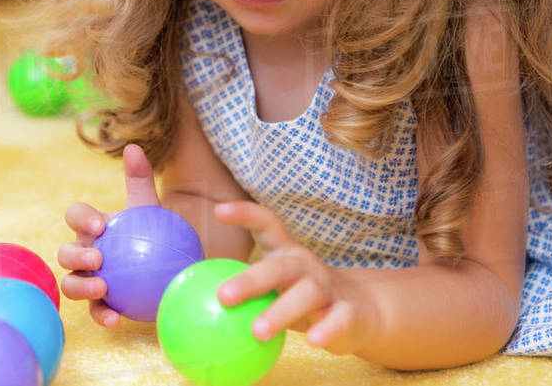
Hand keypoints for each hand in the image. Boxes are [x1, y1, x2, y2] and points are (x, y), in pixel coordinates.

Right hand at [57, 143, 158, 327]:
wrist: (167, 264)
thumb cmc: (153, 232)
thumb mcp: (149, 207)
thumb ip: (140, 179)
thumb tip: (134, 147)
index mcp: (91, 226)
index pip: (76, 217)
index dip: (81, 220)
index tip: (101, 225)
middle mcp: (83, 252)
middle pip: (65, 252)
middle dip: (75, 255)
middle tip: (98, 258)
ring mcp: (88, 279)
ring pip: (71, 284)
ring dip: (81, 287)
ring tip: (102, 289)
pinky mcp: (100, 304)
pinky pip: (95, 311)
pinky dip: (103, 316)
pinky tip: (118, 320)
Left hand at [215, 201, 382, 354]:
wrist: (361, 311)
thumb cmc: (302, 297)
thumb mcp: (276, 286)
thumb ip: (245, 287)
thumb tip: (190, 297)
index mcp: (287, 254)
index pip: (267, 224)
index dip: (245, 214)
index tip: (220, 210)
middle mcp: (307, 266)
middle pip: (280, 267)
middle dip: (251, 280)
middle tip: (223, 297)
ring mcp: (329, 289)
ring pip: (307, 294)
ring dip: (281, 312)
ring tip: (256, 332)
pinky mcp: (348, 313)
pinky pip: (338, 320)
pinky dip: (327, 330)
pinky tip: (313, 342)